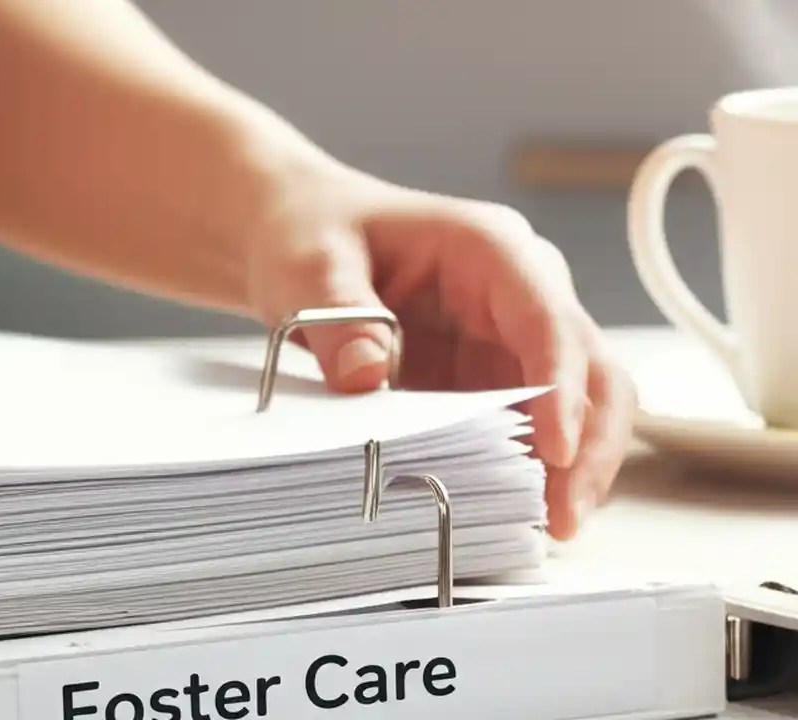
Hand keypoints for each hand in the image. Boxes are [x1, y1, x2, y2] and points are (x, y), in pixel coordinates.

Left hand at [240, 160, 636, 539]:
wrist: (298, 234)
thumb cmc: (314, 234)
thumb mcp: (309, 268)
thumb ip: (339, 318)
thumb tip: (367, 378)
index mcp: (489, 248)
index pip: (548, 319)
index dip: (562, 387)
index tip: (558, 450)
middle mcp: (520, 292)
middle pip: (592, 368)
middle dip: (591, 444)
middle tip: (563, 517)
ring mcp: (509, 338)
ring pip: (576, 407)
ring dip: (568, 469)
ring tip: (544, 531)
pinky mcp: (488, 378)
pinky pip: (525, 429)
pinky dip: (524, 471)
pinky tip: (507, 513)